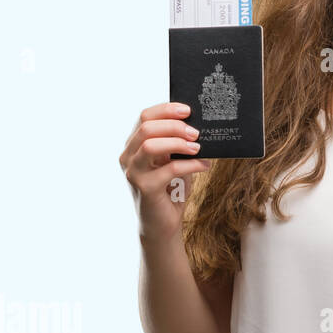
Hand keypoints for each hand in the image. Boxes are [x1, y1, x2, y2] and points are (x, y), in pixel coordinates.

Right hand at [120, 102, 212, 241]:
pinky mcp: (144, 188)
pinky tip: (204, 165)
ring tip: (197, 148)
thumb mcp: (174, 159)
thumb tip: (198, 125)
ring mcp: (134, 172)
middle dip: (175, 126)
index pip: (144, 117)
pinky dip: (190, 165)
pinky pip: (169, 169)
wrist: (163, 223)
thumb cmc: (171, 188)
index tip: (188, 110)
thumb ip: (178, 142)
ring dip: (178, 143)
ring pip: (150, 145)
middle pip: (146, 128)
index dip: (166, 110)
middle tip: (196, 133)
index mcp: (134, 145)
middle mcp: (128, 156)